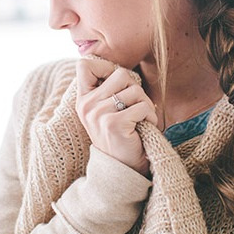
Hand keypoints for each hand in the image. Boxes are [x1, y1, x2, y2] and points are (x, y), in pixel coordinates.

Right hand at [75, 58, 156, 176]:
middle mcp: (86, 105)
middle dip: (135, 87)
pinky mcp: (113, 124)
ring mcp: (98, 114)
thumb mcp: (106, 109)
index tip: (117, 83)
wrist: (122, 169)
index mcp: (83, 98)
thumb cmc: (121, 134)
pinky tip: (144, 127)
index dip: (105, 67)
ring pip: (135, 90)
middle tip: (134, 106)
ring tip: (140, 119)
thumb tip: (119, 66)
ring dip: (145, 104)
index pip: (84, 64)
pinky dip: (150, 116)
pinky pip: (142, 106)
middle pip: (120, 73)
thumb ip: (107, 88)